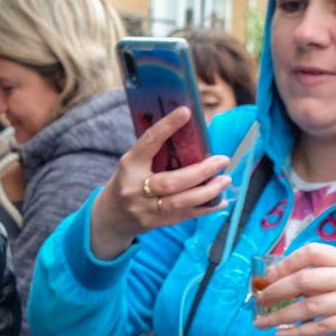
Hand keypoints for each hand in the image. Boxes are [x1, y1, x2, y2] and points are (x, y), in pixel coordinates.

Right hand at [89, 107, 231, 260]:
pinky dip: (205, 208)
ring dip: (207, 191)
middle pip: (171, 182)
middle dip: (200, 171)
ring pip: (179, 202)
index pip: (148, 143)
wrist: (110, 216)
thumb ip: (157, 154)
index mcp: (130, 165)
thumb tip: (194, 137)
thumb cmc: (129, 182)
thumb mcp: (134, 164)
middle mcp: (134, 188)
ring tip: (225, 180)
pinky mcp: (153, 223)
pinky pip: (183, 216)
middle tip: (221, 160)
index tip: (185, 112)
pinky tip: (220, 201)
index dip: (166, 127)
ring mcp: (144, 209)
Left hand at [252, 242, 335, 335]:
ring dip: (280, 316)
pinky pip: (319, 328)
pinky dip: (296, 332)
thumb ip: (315, 277)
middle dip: (276, 291)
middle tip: (259, 301)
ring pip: (309, 307)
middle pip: (305, 280)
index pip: (312, 252)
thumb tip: (272, 277)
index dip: (286, 262)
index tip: (269, 276)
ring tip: (260, 323)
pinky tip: (280, 334)